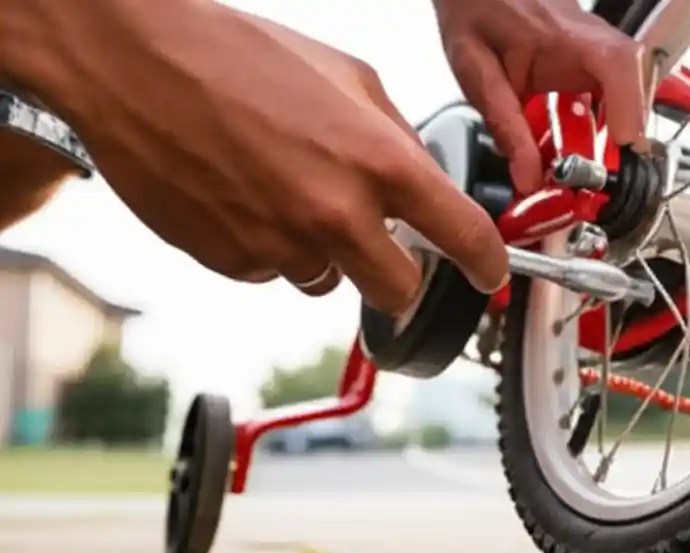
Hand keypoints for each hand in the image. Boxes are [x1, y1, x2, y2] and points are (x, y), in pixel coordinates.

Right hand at [1, 0, 508, 313]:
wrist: (133, 63)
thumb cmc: (237, 56)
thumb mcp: (349, 77)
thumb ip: (397, 137)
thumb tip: (424, 182)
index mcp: (379, 163)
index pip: (464, 236)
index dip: (486, 263)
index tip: (488, 273)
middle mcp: (336, 215)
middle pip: (399, 290)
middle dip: (398, 274)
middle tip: (381, 244)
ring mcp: (281, 245)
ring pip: (328, 282)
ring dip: (323, 253)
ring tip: (284, 189)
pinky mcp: (232, 262)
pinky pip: (272, 272)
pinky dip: (269, 247)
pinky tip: (246, 195)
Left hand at [432, 0, 649, 194]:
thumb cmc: (472, 13)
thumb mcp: (476, 72)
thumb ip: (505, 126)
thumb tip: (529, 179)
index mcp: (559, 35)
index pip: (616, 62)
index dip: (630, 104)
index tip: (626, 143)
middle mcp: (588, 35)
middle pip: (637, 77)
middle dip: (630, 126)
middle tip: (611, 168)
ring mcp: (595, 42)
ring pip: (632, 83)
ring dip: (622, 125)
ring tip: (601, 161)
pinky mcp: (592, 53)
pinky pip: (615, 87)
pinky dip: (609, 118)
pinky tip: (588, 140)